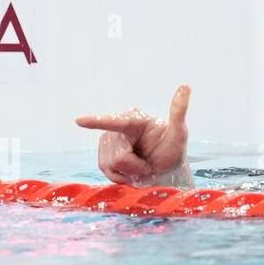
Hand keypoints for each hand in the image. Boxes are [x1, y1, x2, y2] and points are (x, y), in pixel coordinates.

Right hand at [74, 85, 191, 185]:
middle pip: (118, 156)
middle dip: (135, 167)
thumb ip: (179, 112)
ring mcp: (107, 142)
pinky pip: (105, 171)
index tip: (78, 121)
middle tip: (148, 165)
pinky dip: (120, 177)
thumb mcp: (180, 134)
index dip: (96, 122)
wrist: (164, 168)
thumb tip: (185, 87)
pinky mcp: (102, 155)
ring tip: (140, 167)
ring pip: (110, 166)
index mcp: (133, 119)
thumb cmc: (172, 149)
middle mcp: (116, 127)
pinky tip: (130, 172)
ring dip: (128, 173)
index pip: (114, 122)